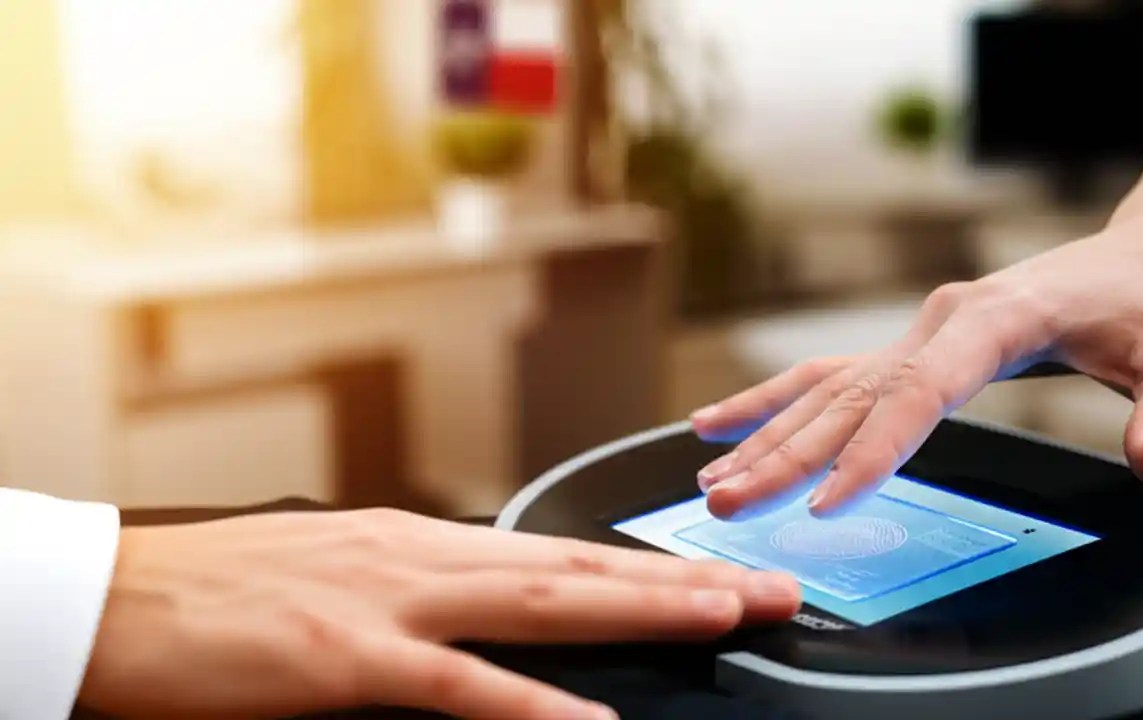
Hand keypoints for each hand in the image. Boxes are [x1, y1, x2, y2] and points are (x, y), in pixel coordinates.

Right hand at [79, 510, 799, 718]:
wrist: (114, 595)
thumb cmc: (220, 592)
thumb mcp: (339, 575)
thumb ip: (417, 595)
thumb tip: (481, 619)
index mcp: (418, 543)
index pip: (553, 553)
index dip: (640, 567)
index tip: (708, 575)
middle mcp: (419, 557)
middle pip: (574, 568)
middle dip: (677, 581)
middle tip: (763, 587)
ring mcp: (387, 602)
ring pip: (539, 606)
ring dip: (638, 611)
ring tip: (721, 618)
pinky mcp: (344, 656)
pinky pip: (455, 684)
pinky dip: (530, 707)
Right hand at [691, 209, 1142, 518]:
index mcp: (997, 316)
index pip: (920, 391)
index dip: (871, 449)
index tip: (824, 502)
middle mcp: (942, 320)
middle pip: (849, 394)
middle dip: (783, 452)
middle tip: (725, 500)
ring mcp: (922, 332)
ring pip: (825, 386)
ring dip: (763, 432)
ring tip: (708, 476)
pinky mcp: (916, 347)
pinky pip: (832, 378)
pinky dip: (775, 403)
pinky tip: (723, 422)